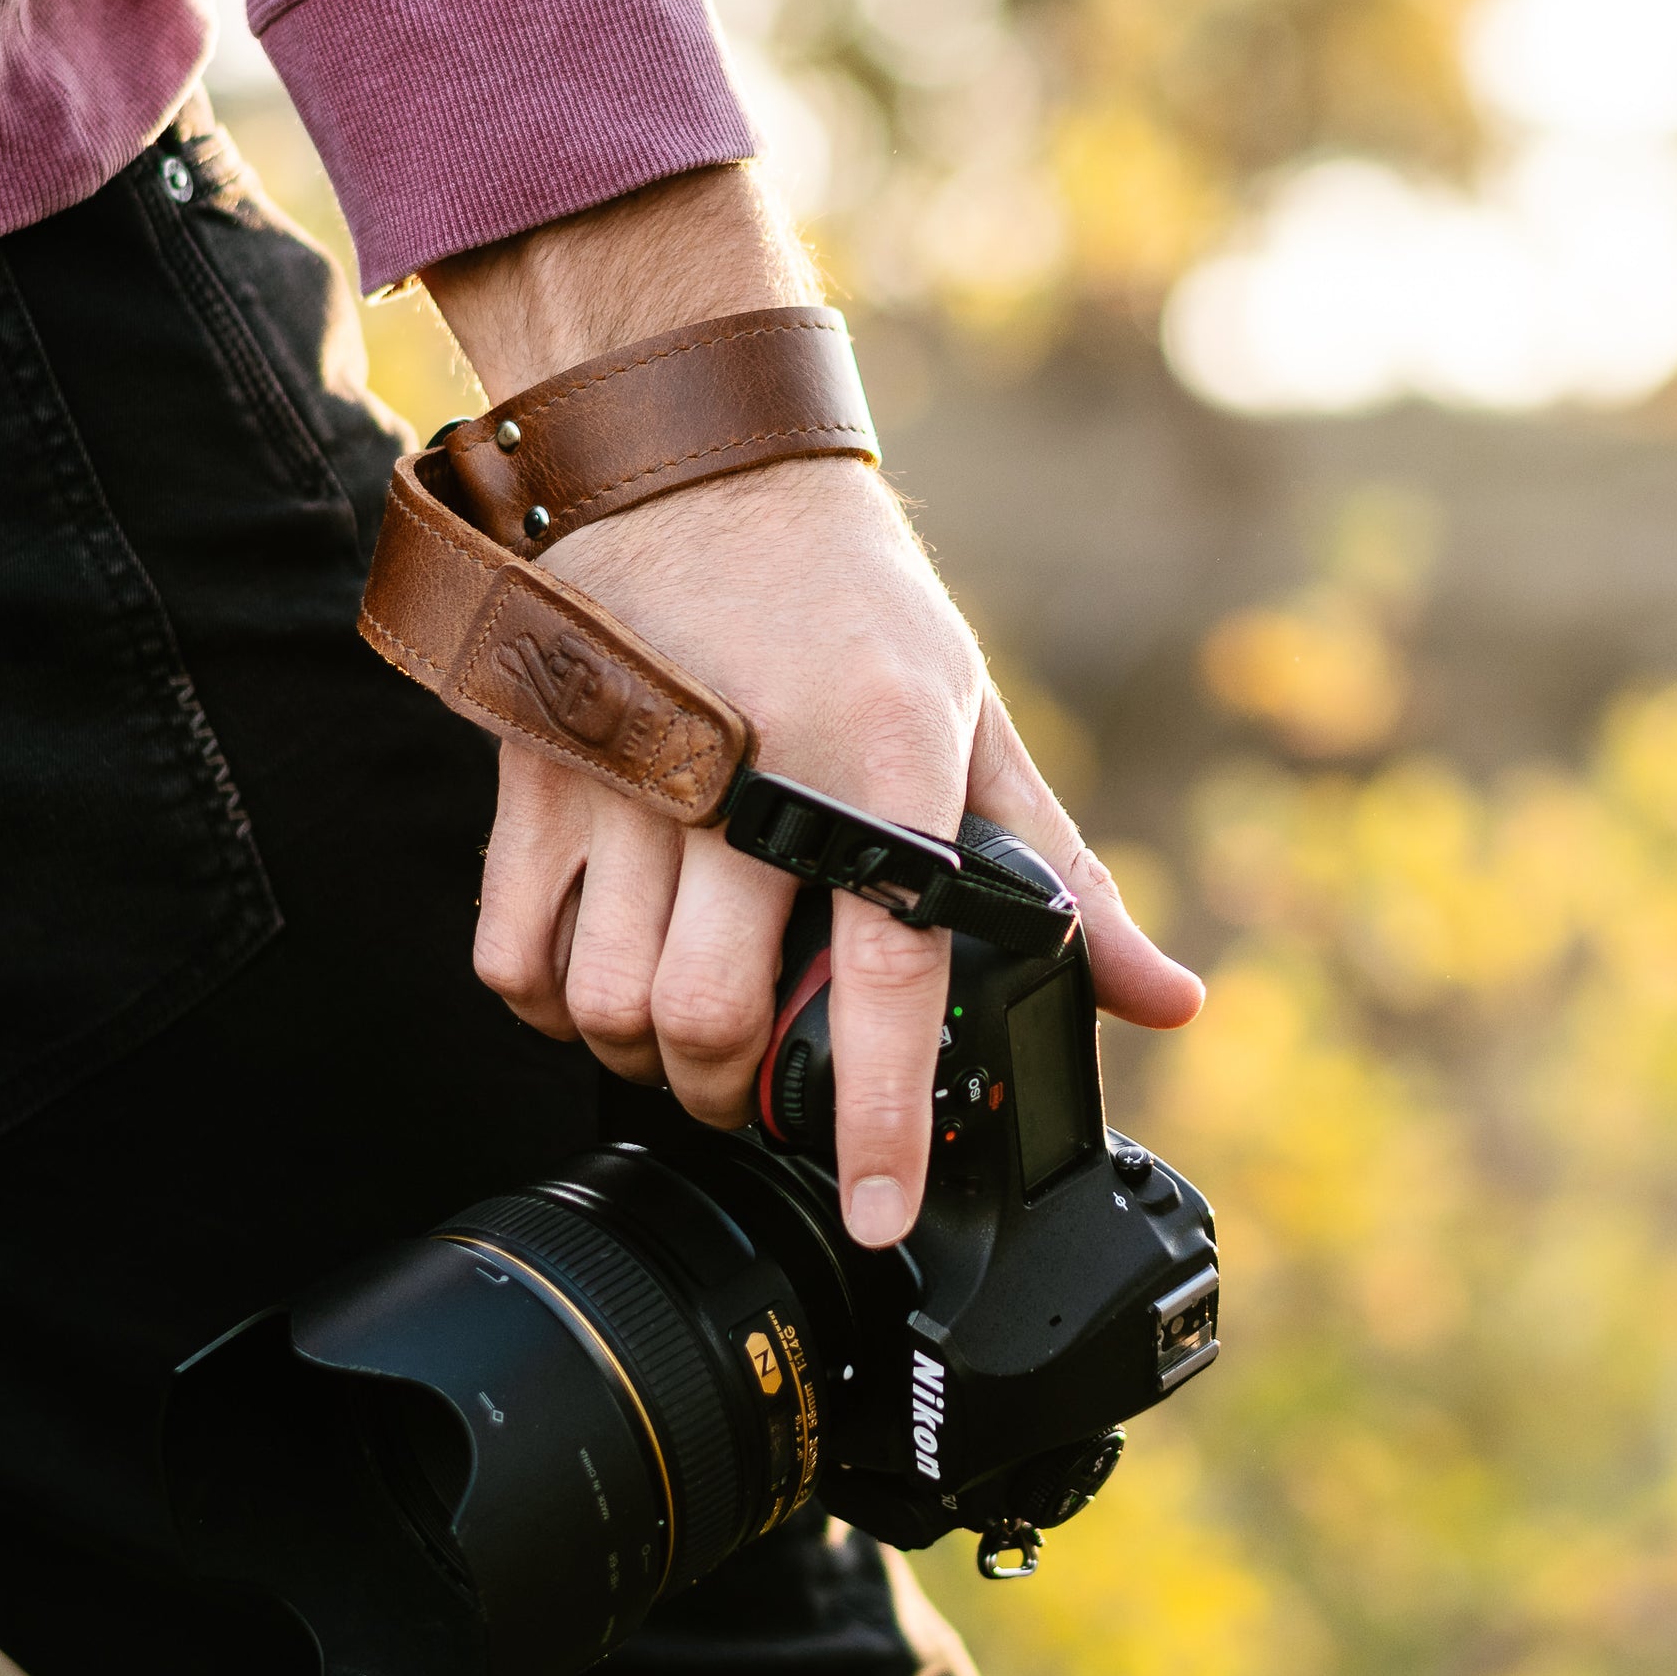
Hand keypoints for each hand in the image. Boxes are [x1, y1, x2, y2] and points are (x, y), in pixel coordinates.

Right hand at [424, 170, 1203, 1248]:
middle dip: (738, 1101)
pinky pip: (514, 956)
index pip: (883, 973)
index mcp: (877, 752)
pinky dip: (555, 1011)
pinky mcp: (534, 771)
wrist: (690, 460)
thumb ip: (1058, 874)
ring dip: (652, 1062)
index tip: (873, 1214)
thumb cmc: (850, 600)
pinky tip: (603, 990)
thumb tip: (1162, 1005)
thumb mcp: (971, 718)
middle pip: (709, 1021)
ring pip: (607, 1002)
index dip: (874, 1116)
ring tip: (690, 1043)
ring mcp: (621, 770)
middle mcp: (740, 767)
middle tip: (766, 1098)